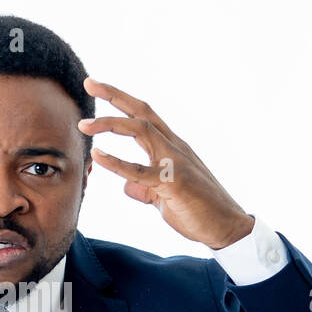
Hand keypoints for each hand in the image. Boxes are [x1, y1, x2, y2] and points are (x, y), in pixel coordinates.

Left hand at [78, 78, 253, 249]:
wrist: (227, 228)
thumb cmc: (199, 212)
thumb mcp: (164, 197)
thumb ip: (145, 188)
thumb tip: (127, 186)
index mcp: (172, 148)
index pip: (144, 116)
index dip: (121, 101)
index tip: (98, 88)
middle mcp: (174, 147)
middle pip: (142, 111)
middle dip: (114, 95)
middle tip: (89, 83)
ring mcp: (175, 162)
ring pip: (141, 129)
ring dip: (110, 123)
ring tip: (84, 125)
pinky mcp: (174, 182)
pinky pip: (140, 170)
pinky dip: (117, 162)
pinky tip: (98, 156)